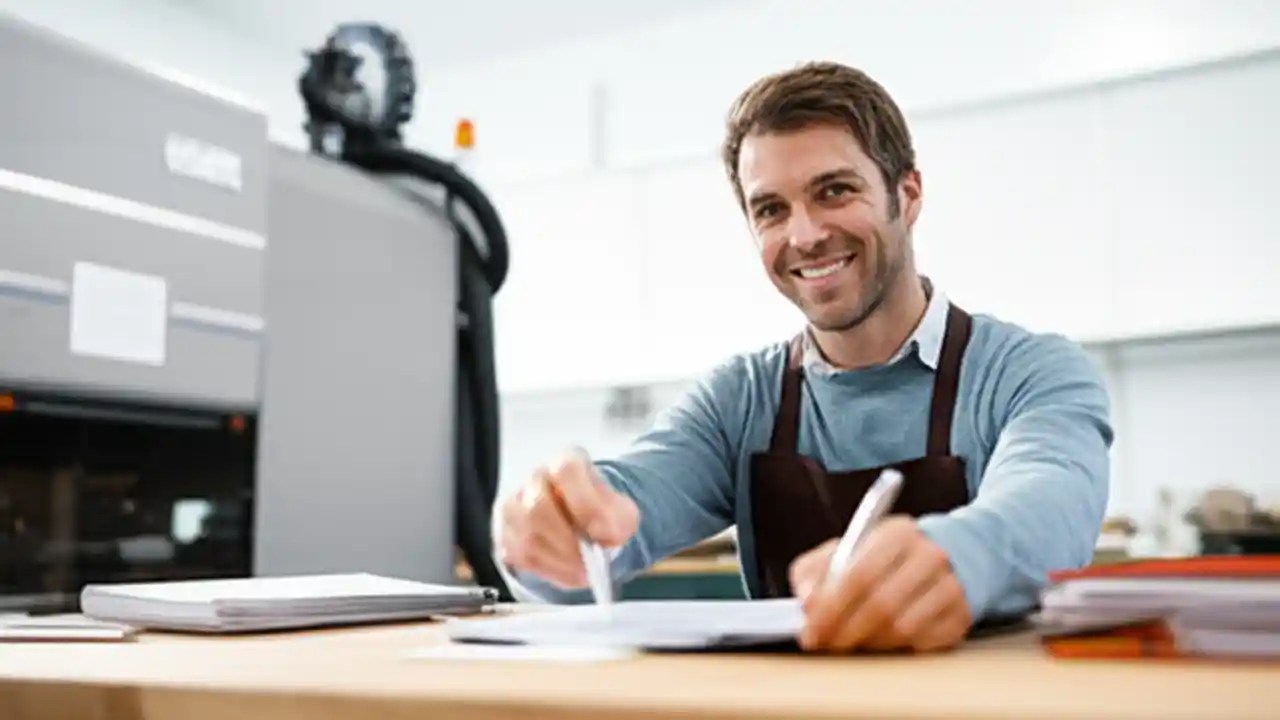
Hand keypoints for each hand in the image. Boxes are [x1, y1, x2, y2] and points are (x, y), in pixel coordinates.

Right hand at [496, 448, 639, 588]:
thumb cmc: (598, 513)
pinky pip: (517, 554)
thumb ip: (616, 518)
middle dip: (566, 542)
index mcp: (566, 462)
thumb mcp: (621, 512)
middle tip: (587, 564)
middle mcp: (535, 478)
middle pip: (537, 507)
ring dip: (557, 560)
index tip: (602, 531)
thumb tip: (602, 533)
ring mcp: (514, 503)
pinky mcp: (504, 532)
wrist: (580, 522)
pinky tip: (565, 571)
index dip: (584, 503)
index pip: (565, 471)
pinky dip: (545, 569)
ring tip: (580, 571)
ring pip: (525, 535)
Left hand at [789, 516, 970, 652]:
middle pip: (880, 605)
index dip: (830, 607)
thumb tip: (806, 601)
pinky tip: (880, 643)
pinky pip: (922, 643)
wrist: (941, 557)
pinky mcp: (960, 615)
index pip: (859, 574)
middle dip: (844, 631)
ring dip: (868, 643)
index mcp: (896, 533)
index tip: (810, 630)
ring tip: (849, 643)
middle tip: (824, 644)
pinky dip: (895, 648)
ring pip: (901, 628)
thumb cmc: (882, 558)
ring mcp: (949, 586)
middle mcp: (929, 556)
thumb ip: (815, 570)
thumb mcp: (846, 549)